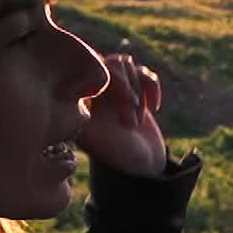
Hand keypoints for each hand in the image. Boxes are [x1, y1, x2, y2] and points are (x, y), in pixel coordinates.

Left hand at [78, 51, 166, 176]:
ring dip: (138, 90)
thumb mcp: (94, 138)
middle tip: (131, 124)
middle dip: (128, 91)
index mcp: (79, 99)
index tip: (122, 120)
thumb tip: (77, 87)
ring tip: (138, 120)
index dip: (112, 86)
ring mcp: (113, 90)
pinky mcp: (133, 90)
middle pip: (109, 63)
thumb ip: (81, 114)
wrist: (143, 170)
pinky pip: (143, 71)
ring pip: (124, 63)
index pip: (91, 69)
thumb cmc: (118, 158)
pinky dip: (152, 87)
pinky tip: (155, 108)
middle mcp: (93, 92)